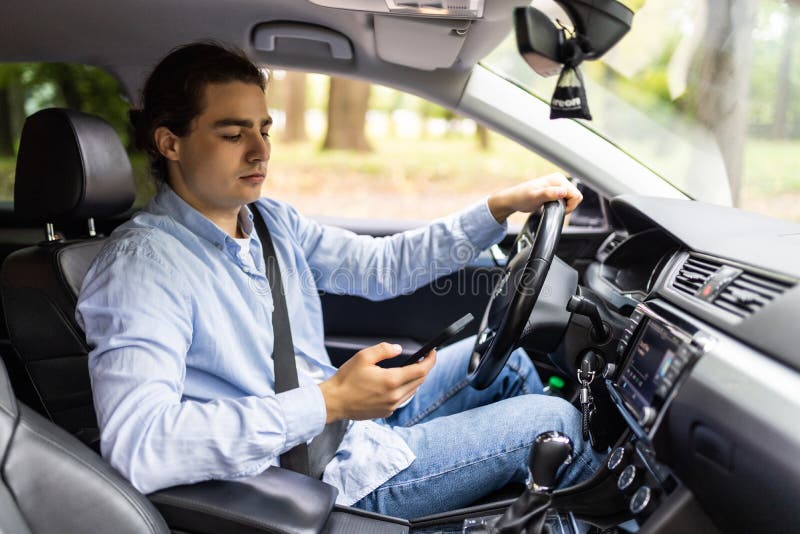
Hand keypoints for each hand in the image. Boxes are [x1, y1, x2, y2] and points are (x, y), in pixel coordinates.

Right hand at [319, 342, 435, 421]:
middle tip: (423, 358)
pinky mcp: (386, 413)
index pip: (421, 371)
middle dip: (424, 368)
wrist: (334, 402)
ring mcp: (391, 406)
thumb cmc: (346, 379)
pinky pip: (402, 399)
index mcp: (391, 381)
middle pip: (420, 381)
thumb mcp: (363, 357)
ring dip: (415, 379)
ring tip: (411, 368)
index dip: (430, 360)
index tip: (432, 352)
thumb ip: (384, 350)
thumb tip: (399, 349)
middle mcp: (394, 396)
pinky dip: (405, 389)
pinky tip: (397, 383)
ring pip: (412, 391)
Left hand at [487, 173, 582, 223]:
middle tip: (554, 209)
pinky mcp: (556, 191)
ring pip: (572, 199)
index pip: (576, 194)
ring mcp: (558, 185)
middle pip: (576, 196)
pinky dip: (562, 205)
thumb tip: (563, 192)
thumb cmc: (521, 198)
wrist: (513, 200)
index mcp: (557, 179)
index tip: (558, 209)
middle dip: (568, 206)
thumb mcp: (535, 197)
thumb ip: (549, 194)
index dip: (570, 205)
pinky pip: (567, 199)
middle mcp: (559, 180)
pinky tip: (551, 206)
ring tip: (551, 207)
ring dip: (565, 206)